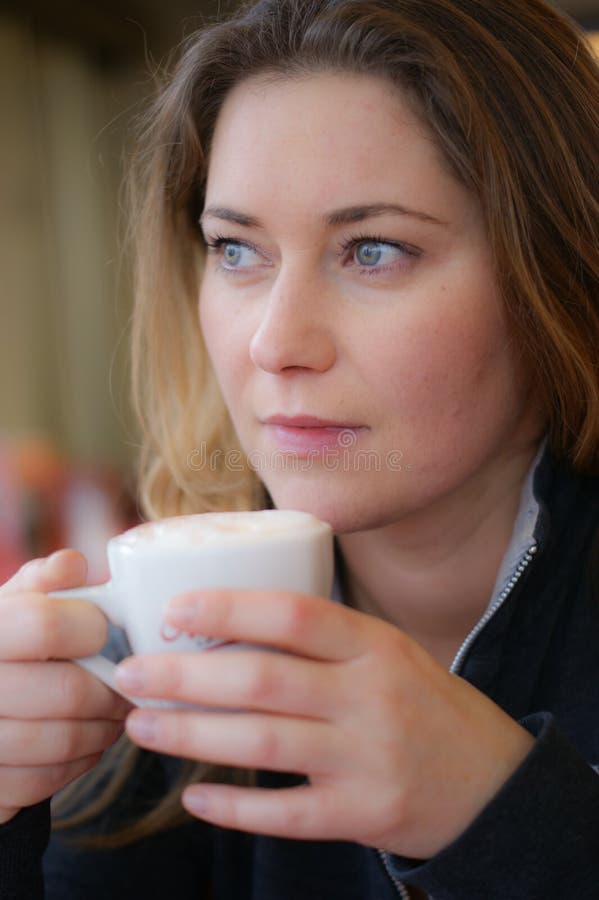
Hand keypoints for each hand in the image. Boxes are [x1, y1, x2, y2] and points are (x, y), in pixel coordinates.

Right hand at [0, 551, 130, 824]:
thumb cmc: (2, 647)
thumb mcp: (10, 606)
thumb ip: (42, 584)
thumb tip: (73, 563)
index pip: (44, 625)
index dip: (91, 628)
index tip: (107, 632)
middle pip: (66, 690)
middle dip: (112, 688)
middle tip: (131, 682)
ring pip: (62, 740)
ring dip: (103, 727)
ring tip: (115, 711)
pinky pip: (45, 781)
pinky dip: (77, 761)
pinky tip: (86, 741)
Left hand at [116, 589, 532, 858]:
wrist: (493, 782)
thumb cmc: (424, 704)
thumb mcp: (387, 652)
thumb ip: (322, 641)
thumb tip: (227, 626)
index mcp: (375, 645)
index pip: (293, 614)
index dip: (228, 609)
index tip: (174, 609)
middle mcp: (371, 697)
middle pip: (262, 680)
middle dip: (184, 677)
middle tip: (130, 674)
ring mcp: (368, 759)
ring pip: (263, 744)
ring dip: (192, 734)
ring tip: (141, 726)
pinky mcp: (366, 814)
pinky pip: (287, 814)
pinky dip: (234, 807)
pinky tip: (194, 797)